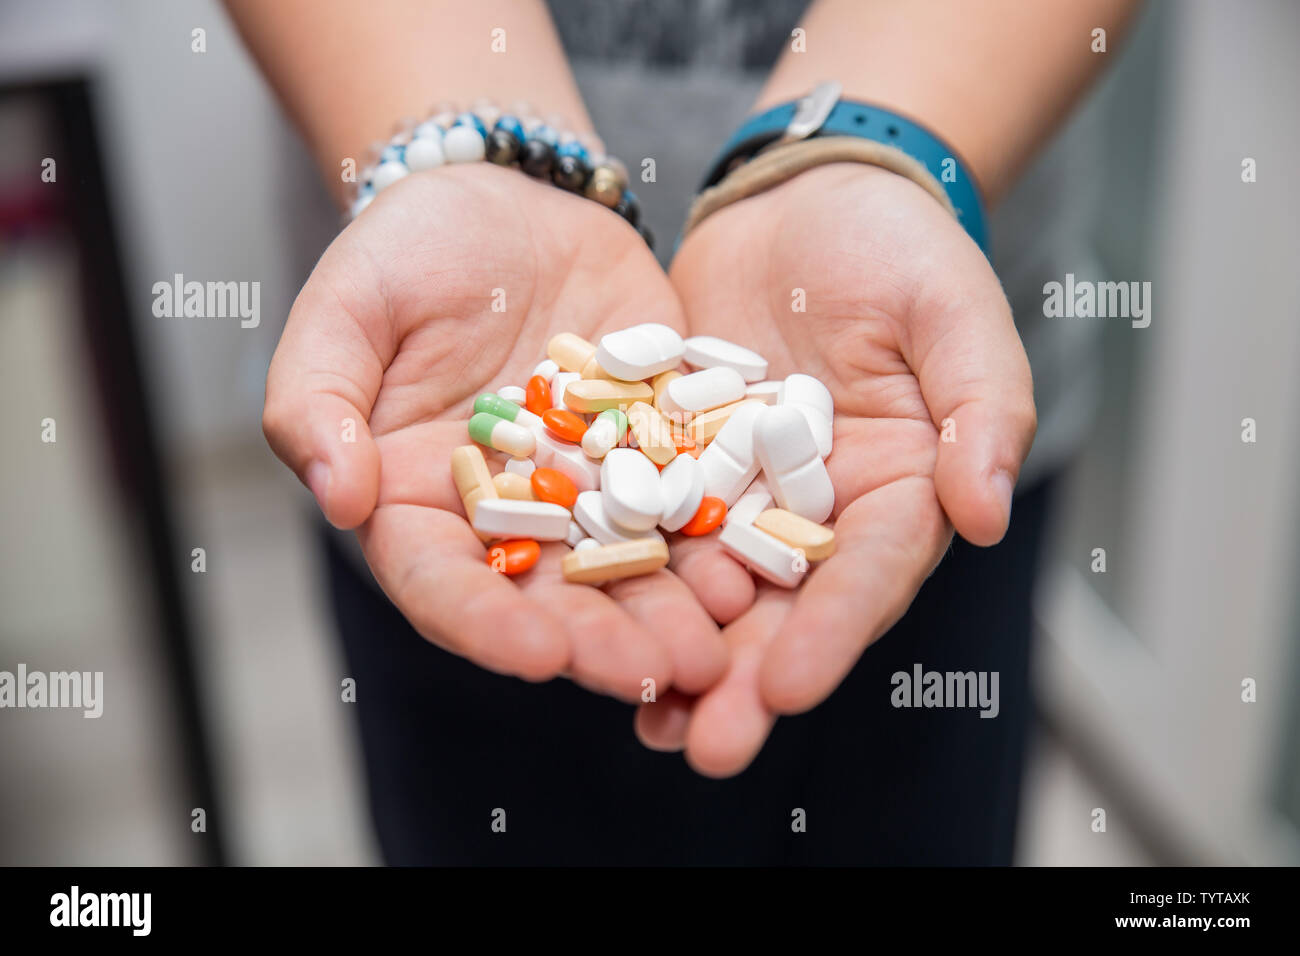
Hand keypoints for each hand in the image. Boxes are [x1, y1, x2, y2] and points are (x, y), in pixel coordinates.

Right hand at [262, 164, 727, 701]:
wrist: (510, 198)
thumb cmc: (408, 251)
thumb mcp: (345, 310)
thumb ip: (317, 401)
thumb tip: (336, 496)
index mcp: (420, 503)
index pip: (442, 582)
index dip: (484, 622)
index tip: (536, 655)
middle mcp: (511, 515)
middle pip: (550, 594)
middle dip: (602, 638)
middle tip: (655, 671)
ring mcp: (592, 487)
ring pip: (632, 565)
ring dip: (674, 609)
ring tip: (720, 644)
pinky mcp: (659, 448)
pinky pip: (693, 496)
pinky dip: (722, 533)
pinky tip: (758, 560)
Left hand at [639, 163, 1036, 772]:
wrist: (806, 198)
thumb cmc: (899, 248)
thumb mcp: (955, 313)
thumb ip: (982, 408)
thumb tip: (989, 515)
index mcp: (901, 490)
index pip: (872, 574)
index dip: (834, 633)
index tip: (791, 687)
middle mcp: (819, 510)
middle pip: (786, 608)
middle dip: (748, 680)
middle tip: (708, 748)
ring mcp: (742, 491)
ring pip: (712, 587)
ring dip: (679, 655)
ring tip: (644, 722)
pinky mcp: (676, 459)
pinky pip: (647, 522)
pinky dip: (622, 574)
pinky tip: (582, 623)